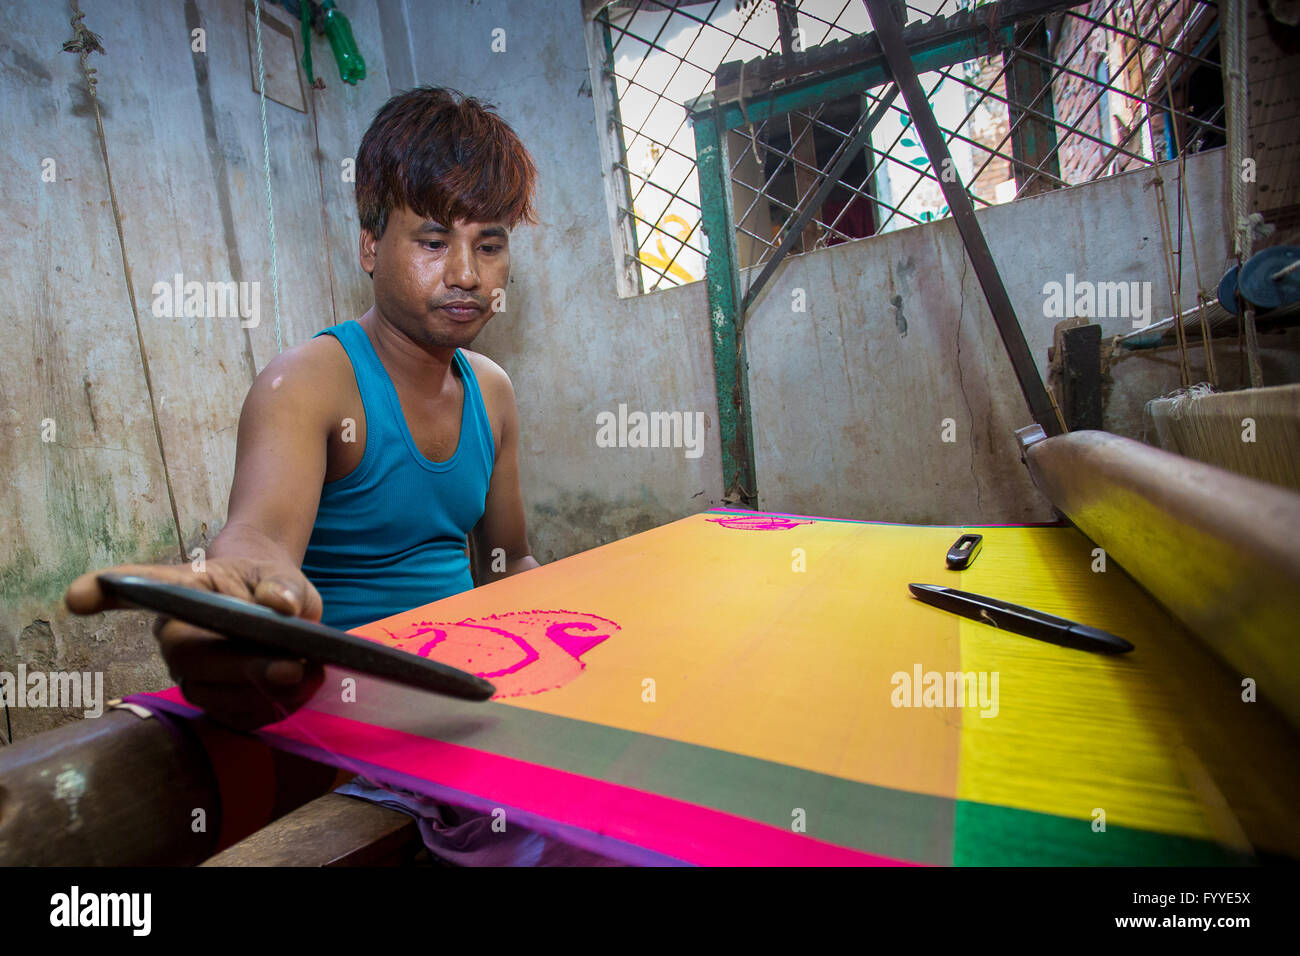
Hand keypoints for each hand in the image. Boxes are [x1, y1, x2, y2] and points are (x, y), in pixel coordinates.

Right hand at [65, 558, 325, 730]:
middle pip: (187, 653)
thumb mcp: (285, 575)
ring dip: (262, 692)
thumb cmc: (272, 585)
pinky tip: (300, 692)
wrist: (280, 608)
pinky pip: (232, 716)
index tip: (76, 597)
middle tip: (291, 665)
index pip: (140, 586)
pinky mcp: (211, 699)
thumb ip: (284, 585)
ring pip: (209, 691)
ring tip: (308, 676)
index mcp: (185, 587)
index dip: (107, 591)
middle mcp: (174, 632)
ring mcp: (188, 670)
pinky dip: (270, 710)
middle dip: (240, 664)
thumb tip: (278, 604)